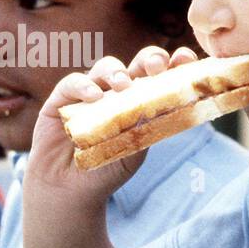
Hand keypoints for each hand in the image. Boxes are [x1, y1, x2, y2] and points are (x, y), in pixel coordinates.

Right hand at [25, 45, 200, 201]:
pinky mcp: (63, 98)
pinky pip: (73, 83)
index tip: (185, 59)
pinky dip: (84, 86)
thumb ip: (147, 128)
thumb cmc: (106, 169)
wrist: (70, 189)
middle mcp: (117, 91)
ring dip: (117, 71)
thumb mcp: (134, 151)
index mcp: (141, 101)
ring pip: (107, 66)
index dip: (174, 64)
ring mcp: (91, 92)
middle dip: (150, 58)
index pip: (161, 76)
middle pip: (138, 63)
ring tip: (123, 86)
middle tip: (156, 67)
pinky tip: (93, 97)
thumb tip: (165, 106)